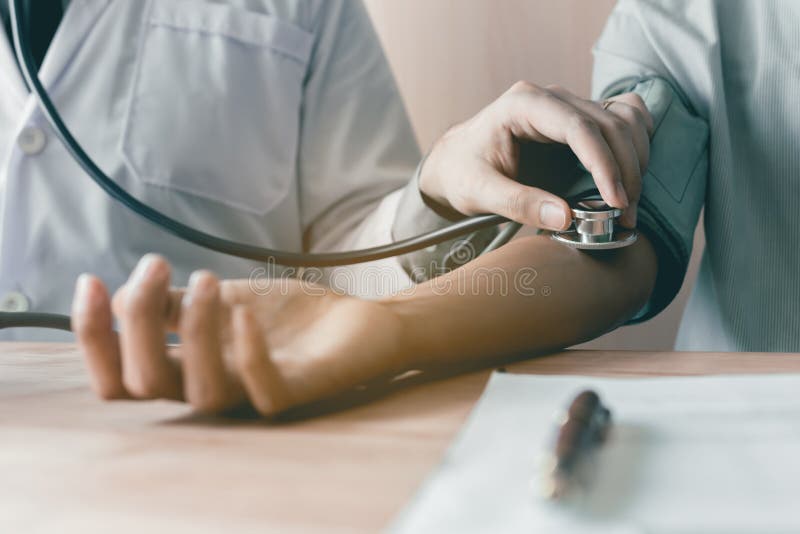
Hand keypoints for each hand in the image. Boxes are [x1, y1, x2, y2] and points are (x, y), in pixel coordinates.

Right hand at [71, 255, 406, 415]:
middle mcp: (213, 387)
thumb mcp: (219, 300)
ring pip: (202, 392)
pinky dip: (249, 354)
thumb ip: (172, 304)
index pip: (118, 378)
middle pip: (145, 383)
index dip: (93, 337)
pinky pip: (266, 393)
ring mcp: (255, 393)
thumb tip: (119, 295)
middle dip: (136, 322)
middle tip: (160, 264)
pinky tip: (244, 313)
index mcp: (186, 369)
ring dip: (194, 331)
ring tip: (207, 280)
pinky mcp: (300, 390)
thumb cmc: (286, 317)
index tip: (92, 280)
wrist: (357, 321)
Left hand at [419, 82, 652, 228]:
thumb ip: (519, 204)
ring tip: (629, 203)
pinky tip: (630, 175)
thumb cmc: (462, 173)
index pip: (578, 127)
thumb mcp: (479, 193)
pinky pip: (623, 118)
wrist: (455, 162)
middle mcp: (551, 98)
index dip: (604, 163)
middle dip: (625, 170)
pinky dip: (636, 143)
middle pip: (608, 123)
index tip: (616, 200)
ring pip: (623, 119)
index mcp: (523, 105)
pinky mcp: (580, 119)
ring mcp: (569, 105)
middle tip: (627, 214)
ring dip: (635, 159)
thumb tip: (566, 218)